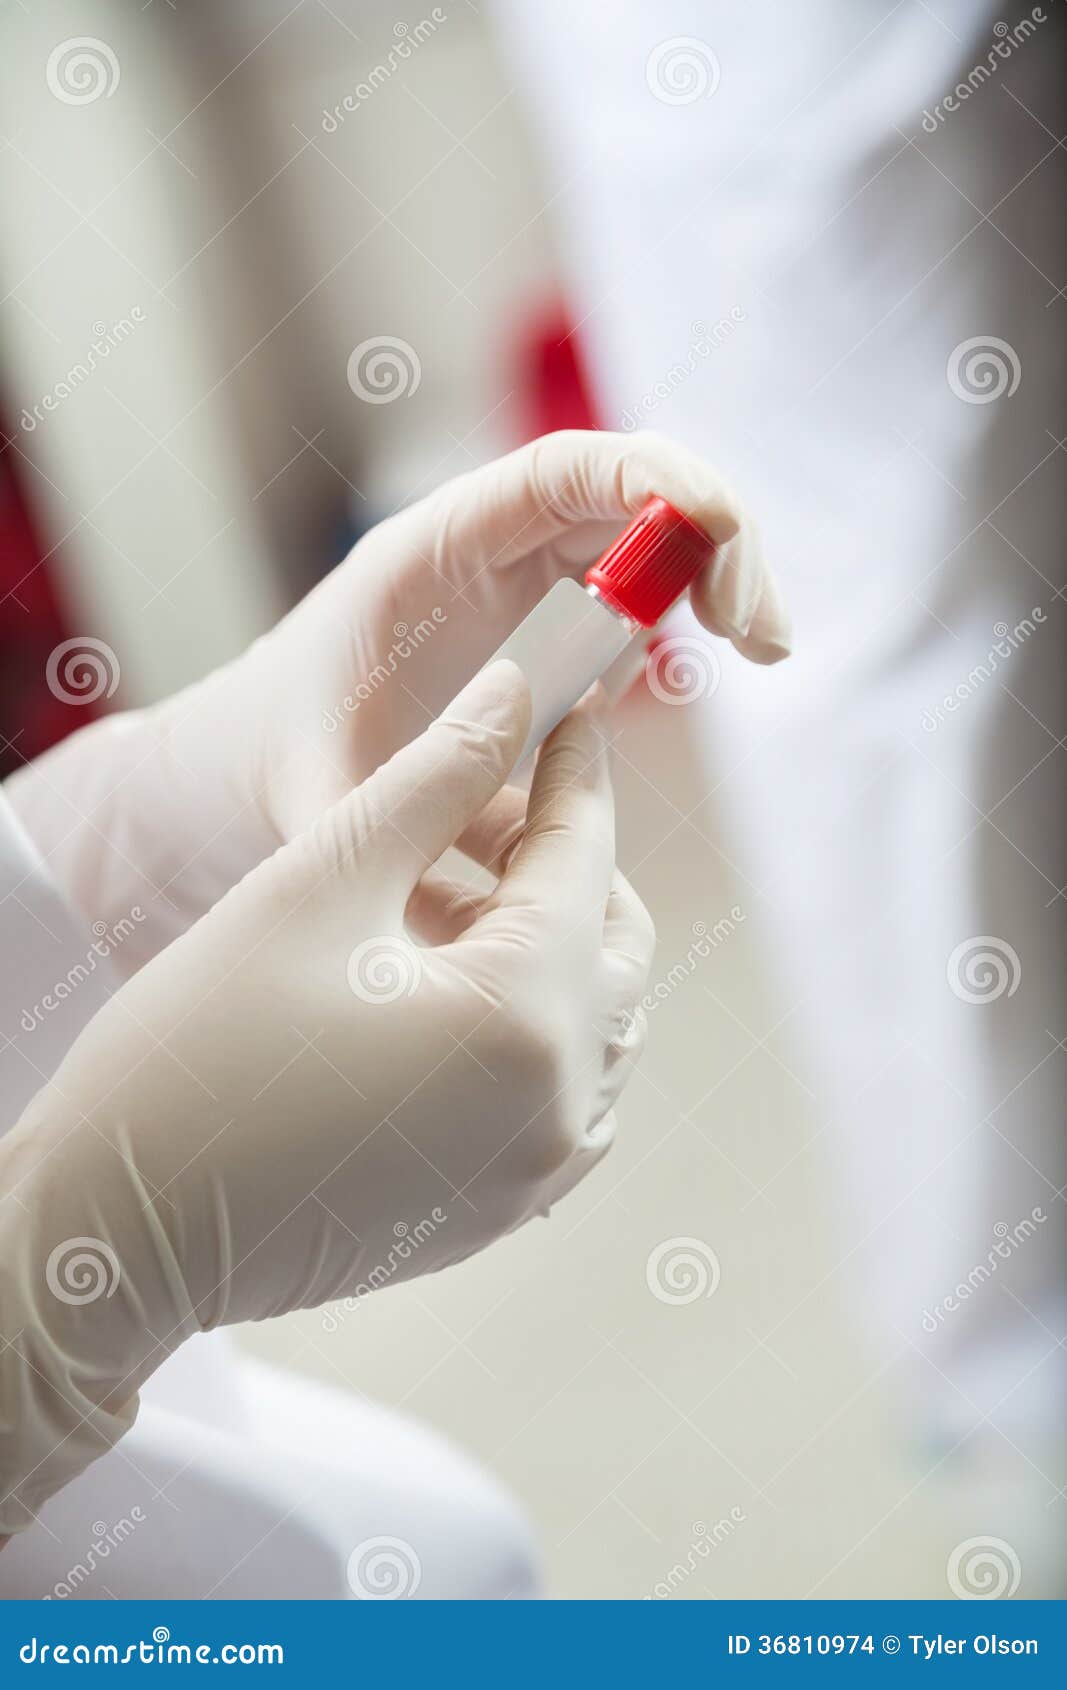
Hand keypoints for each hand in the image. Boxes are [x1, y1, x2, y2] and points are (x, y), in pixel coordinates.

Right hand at [0, 662, 653, 1529]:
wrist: (119, 1233)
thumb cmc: (197, 1056)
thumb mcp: (319, 884)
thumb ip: (435, 781)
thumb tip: (511, 699)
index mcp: (524, 1023)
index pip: (585, 860)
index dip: (576, 771)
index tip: (570, 709)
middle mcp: (558, 1109)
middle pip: (613, 941)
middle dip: (564, 858)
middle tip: (484, 805)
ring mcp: (534, 1171)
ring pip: (595, 1016)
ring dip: (546, 938)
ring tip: (442, 890)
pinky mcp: (499, 1207)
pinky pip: (561, 1088)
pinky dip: (531, 1018)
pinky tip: (443, 980)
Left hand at [7, 430, 786, 969]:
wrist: (279, 754)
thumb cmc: (291, 761)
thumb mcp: (325, 803)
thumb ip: (390, 834)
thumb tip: (479, 892)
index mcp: (432, 552)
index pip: (557, 472)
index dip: (650, 482)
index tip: (718, 536)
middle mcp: (493, 545)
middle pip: (628, 489)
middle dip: (713, 538)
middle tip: (761, 635)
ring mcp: (532, 574)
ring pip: (650, 533)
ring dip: (721, 570)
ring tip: (764, 645)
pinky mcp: (560, 618)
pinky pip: (643, 585)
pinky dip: (699, 604)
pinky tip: (739, 648)